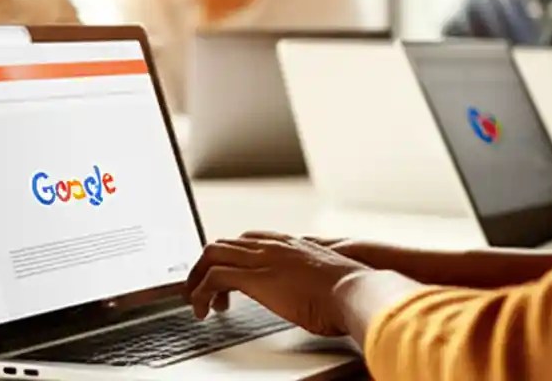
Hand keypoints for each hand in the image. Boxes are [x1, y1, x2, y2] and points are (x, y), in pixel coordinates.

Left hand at [185, 231, 370, 336]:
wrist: (355, 289)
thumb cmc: (349, 291)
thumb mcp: (328, 279)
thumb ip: (314, 279)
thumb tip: (315, 297)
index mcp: (290, 244)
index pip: (247, 240)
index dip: (231, 257)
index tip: (225, 276)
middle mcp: (272, 246)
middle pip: (223, 244)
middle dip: (206, 266)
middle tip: (201, 289)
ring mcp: (262, 258)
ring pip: (211, 254)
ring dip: (197, 278)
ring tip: (196, 301)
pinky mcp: (254, 277)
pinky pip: (213, 278)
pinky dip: (201, 293)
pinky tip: (203, 310)